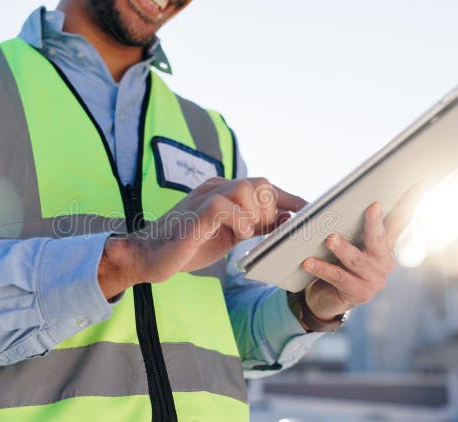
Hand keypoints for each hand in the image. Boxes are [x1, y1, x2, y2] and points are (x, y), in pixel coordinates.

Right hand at [98, 177, 306, 298]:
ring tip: (248, 234)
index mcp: (223, 192)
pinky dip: (238, 220)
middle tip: (263, 233)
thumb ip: (253, 225)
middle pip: (261, 183)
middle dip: (271, 209)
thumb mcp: (228, 235)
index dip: (288, 198)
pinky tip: (239, 235)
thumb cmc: (186, 246)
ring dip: (256, 214)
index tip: (309, 212)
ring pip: (246, 188)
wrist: (148, 255)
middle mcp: (215, 189)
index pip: (263, 187)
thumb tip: (284, 218)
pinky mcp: (194, 214)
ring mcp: (204, 198)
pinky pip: (224, 206)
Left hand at [300, 185, 422, 320]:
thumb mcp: (349, 244)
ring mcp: (373, 280)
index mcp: (384, 246)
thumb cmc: (337, 264)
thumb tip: (340, 201)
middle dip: (375, 223)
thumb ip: (351, 227)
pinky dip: (322, 268)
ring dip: (343, 248)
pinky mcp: (358, 293)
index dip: (409, 204)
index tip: (419, 185)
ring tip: (330, 239)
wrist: (326, 298)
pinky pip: (338, 277)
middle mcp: (383, 263)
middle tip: (372, 207)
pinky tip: (309, 262)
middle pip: (379, 239)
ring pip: (357, 260)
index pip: (398, 222)